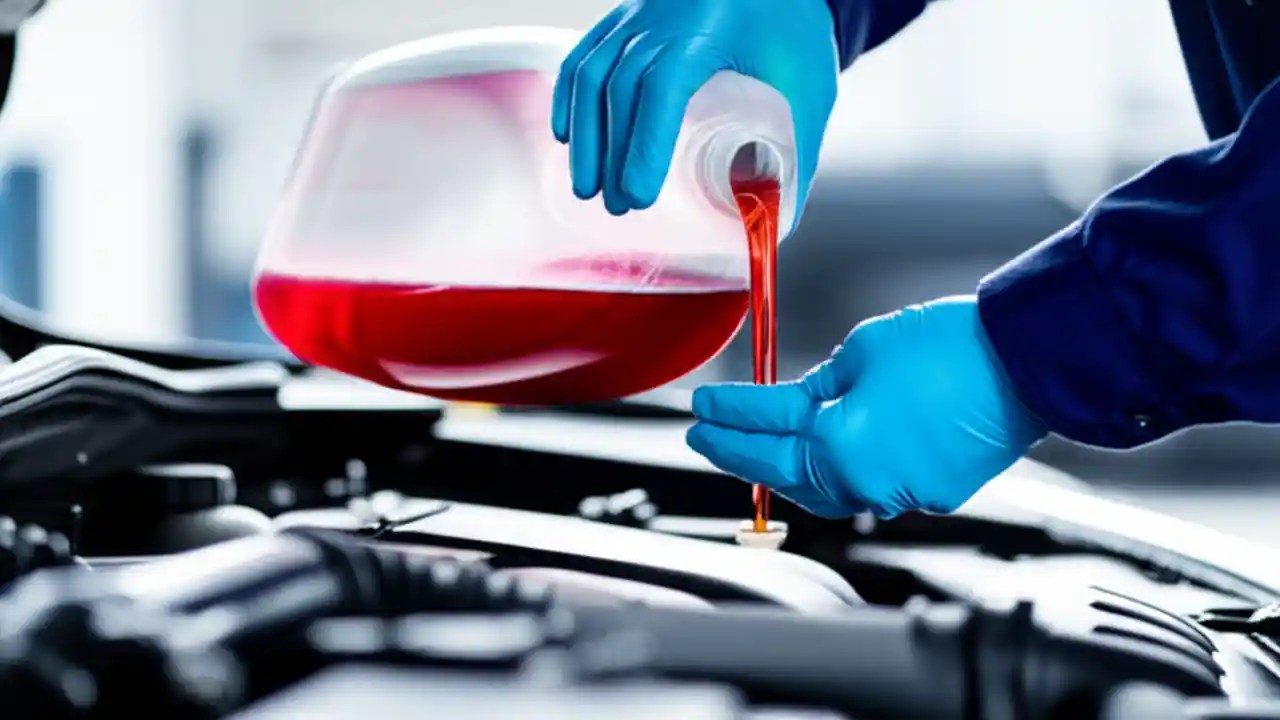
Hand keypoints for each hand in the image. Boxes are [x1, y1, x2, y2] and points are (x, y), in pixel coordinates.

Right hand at [551, 0, 838, 221]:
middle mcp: (666, 12)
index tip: (639, 195)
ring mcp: (640, 11)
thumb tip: (772, 226)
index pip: (665, 85)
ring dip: (586, 136)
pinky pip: (585, 54)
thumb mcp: (807, 90)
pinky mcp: (627, 15)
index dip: (645, 144)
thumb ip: (794, 156)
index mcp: (713, 25)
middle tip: (617, 206)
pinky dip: (570, 98)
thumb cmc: (797, 30)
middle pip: (620, 84)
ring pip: (593, 72)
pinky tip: (566, 138)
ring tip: (588, 187)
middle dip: (611, 154)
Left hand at [686, 296, 1047, 517]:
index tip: (703, 406)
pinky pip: (867, 489)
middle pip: (784, 472)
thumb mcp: (863, 349)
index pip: (766, 427)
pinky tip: (823, 458)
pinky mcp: (931, 492)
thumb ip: (820, 384)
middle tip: (706, 437)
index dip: (729, 413)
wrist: (1028, 361)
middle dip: (740, 453)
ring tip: (753, 453)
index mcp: (838, 444)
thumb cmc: (954, 348)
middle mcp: (865, 482)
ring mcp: (900, 493)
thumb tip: (804, 400)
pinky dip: (837, 474)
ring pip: (823, 491)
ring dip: (785, 471)